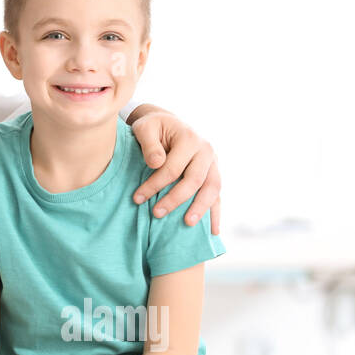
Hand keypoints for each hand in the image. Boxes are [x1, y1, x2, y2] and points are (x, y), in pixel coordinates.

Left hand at [129, 111, 221, 232]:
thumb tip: (156, 164)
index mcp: (189, 138)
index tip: (137, 198)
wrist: (168, 123)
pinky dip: (216, 212)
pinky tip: (213, 231)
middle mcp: (205, 150)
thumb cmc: (153, 127)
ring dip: (201, 208)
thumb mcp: (145, 128)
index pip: (172, 167)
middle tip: (156, 214)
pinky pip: (217, 194)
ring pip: (212, 188)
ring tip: (188, 224)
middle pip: (194, 180)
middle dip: (175, 199)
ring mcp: (213, 163)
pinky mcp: (214, 173)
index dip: (154, 184)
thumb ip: (149, 144)